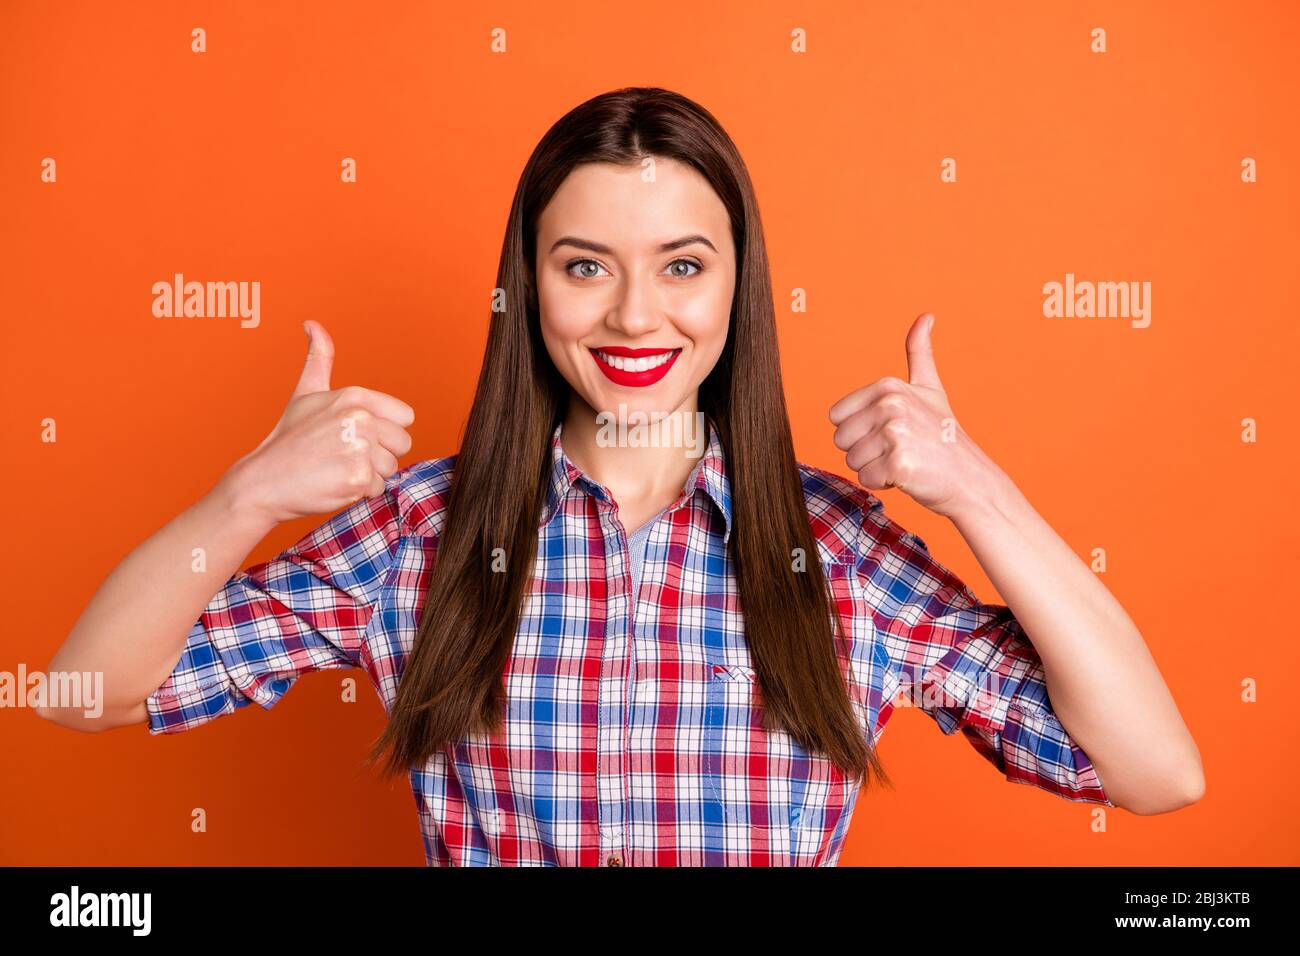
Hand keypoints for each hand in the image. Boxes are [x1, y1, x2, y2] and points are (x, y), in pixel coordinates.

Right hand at [220, 320, 415, 524]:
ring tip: (336, 468)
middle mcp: (360, 418)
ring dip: (368, 475)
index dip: (385, 430)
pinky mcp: (357, 477)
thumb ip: (319, 358)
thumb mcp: (306, 393)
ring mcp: (359, 448)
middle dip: (379, 455)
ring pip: (391, 468)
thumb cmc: (288, 439)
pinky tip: (334, 483)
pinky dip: (359, 492)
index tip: (355, 435)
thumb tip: (312, 324)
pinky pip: (378, 488)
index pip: (405, 417)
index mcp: (355, 396)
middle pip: (403, 444)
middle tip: (343, 455)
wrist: (263, 481)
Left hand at [828, 312, 1000, 520]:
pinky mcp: (899, 464)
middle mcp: (890, 405)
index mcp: (888, 386)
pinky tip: (907, 475)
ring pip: (851, 461)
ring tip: (905, 460)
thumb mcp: (930, 388)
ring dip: (873, 467)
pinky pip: (865, 478)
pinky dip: (882, 483)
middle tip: (899, 448)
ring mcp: (895, 434)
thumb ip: (920, 353)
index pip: (837, 417)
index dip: (859, 430)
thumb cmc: (944, 435)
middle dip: (864, 450)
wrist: (970, 477)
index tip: (890, 430)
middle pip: (840, 439)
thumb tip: (926, 316)